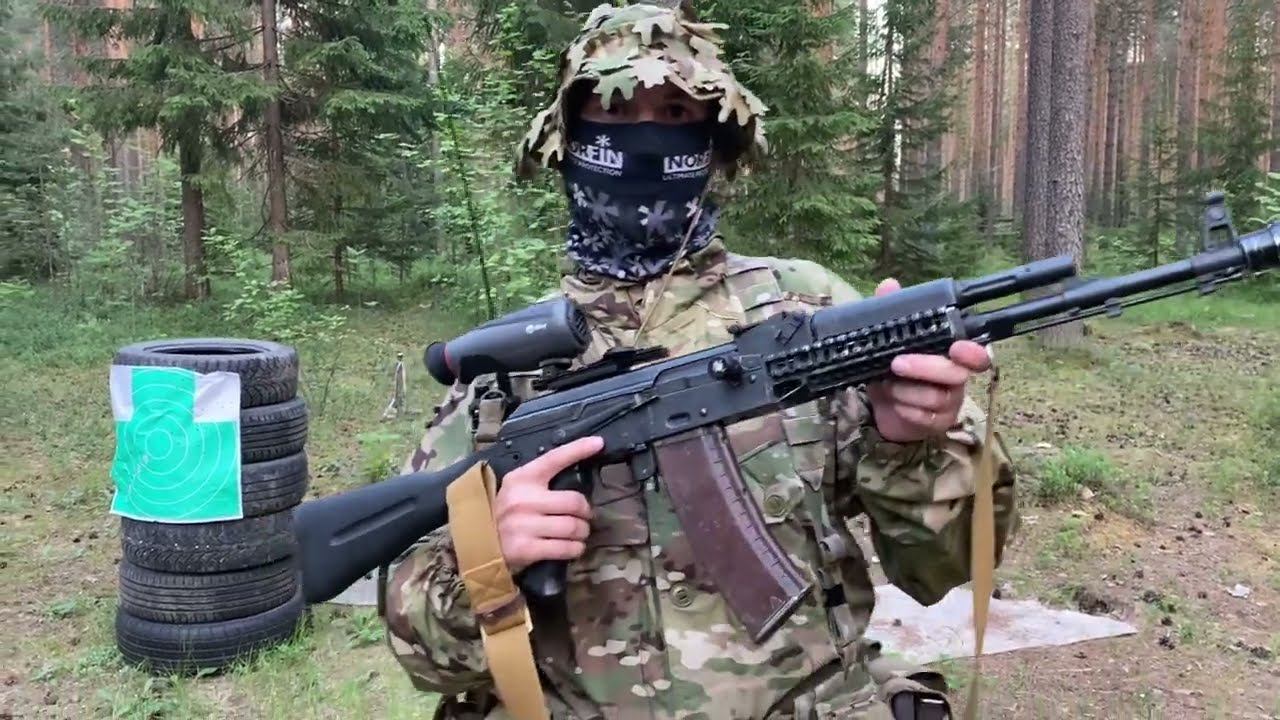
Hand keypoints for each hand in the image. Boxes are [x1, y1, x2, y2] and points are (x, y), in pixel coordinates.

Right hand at [493, 436, 602, 573]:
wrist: (480, 544)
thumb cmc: (506, 512)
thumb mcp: (518, 488)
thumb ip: (542, 481)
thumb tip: (579, 475)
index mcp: (522, 478)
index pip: (554, 459)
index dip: (578, 449)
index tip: (598, 442)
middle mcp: (523, 499)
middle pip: (574, 501)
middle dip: (586, 512)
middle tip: (585, 517)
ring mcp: (524, 525)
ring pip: (573, 527)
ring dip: (583, 532)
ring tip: (579, 533)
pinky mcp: (527, 548)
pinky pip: (565, 548)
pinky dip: (576, 549)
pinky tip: (573, 547)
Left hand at [866, 279, 991, 442]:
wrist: (879, 407)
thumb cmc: (891, 369)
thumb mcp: (888, 340)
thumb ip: (891, 312)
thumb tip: (889, 284)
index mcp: (950, 356)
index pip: (975, 354)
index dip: (972, 351)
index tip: (957, 347)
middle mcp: (955, 379)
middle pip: (955, 374)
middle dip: (925, 368)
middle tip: (896, 363)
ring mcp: (949, 403)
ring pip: (936, 397)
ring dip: (906, 391)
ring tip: (886, 384)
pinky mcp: (936, 423)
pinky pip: (925, 417)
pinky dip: (904, 409)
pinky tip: (893, 403)